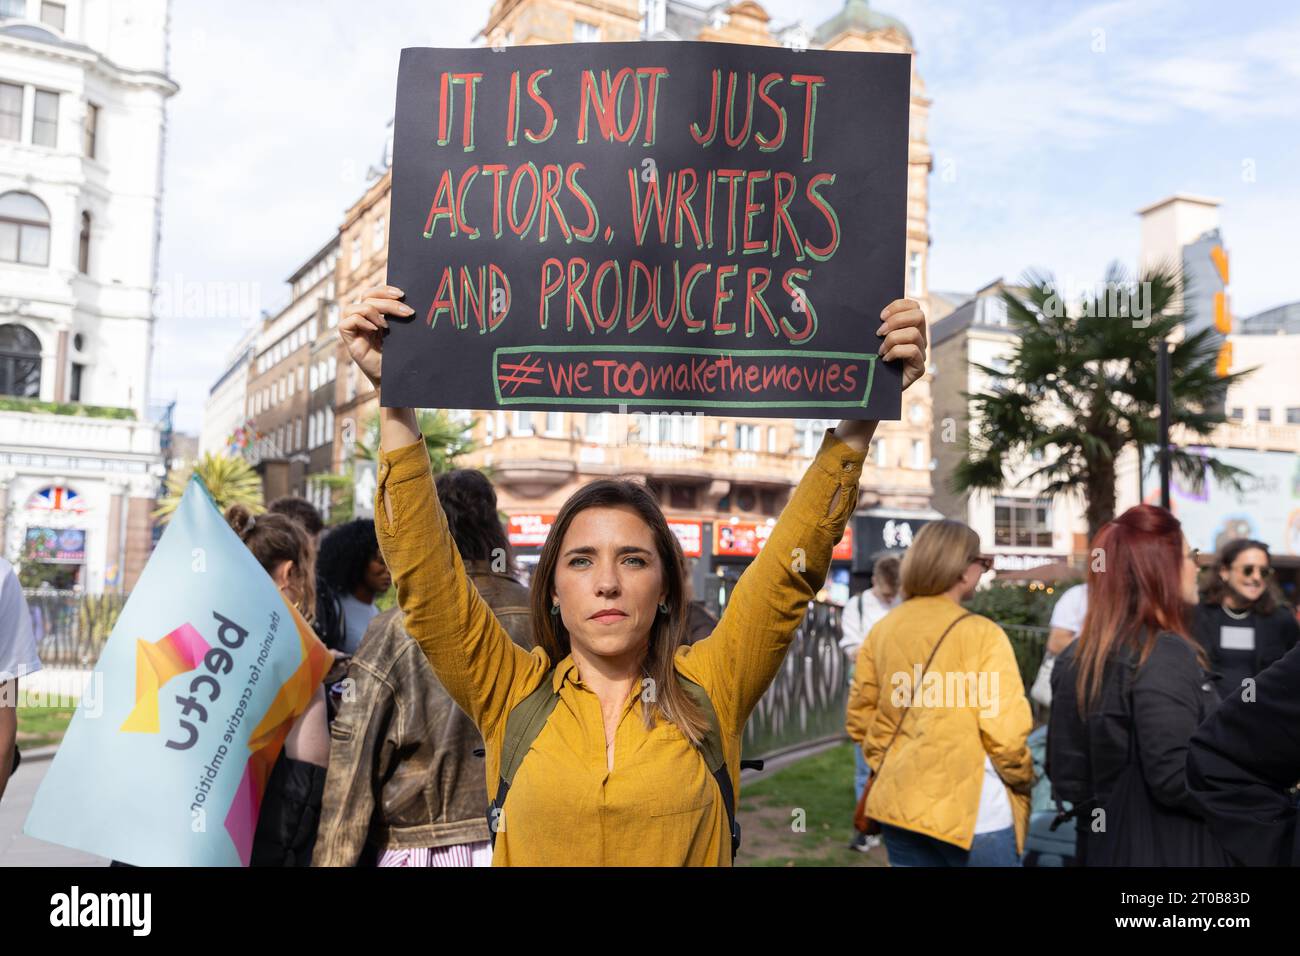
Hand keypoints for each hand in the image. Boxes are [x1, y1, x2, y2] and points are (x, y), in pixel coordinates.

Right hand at [338, 286, 413, 388]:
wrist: (397, 376)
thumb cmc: (400, 354)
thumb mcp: (401, 330)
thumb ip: (398, 314)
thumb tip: (406, 299)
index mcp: (374, 314)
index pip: (372, 293)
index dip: (385, 290)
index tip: (403, 295)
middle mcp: (362, 319)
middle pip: (367, 297)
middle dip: (388, 302)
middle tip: (408, 312)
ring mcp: (354, 329)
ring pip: (355, 307)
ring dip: (374, 312)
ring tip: (387, 327)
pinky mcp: (349, 340)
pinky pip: (347, 322)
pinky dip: (361, 321)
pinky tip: (376, 330)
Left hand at [833, 298, 928, 450]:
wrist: (871, 391)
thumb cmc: (869, 362)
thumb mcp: (871, 340)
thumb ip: (875, 326)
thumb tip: (859, 307)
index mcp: (909, 327)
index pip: (913, 306)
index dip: (898, 306)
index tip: (880, 315)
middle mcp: (919, 338)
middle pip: (919, 315)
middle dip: (897, 320)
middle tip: (879, 332)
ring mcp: (921, 353)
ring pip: (915, 334)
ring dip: (893, 339)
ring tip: (880, 349)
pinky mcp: (919, 368)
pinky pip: (914, 351)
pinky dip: (897, 352)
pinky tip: (885, 359)